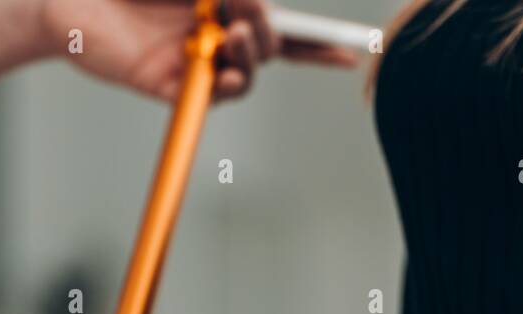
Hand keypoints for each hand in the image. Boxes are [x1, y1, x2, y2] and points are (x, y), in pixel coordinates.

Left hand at [41, 0, 357, 101]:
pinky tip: (223, 70)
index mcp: (221, 3)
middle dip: (270, 30)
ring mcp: (195, 61)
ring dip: (251, 55)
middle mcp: (213, 34)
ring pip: (247, 74)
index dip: (318, 41)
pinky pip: (213, 95)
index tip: (352, 50)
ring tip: (232, 35)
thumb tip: (251, 3)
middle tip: (243, 12)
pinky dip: (228, 84)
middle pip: (270, 48)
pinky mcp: (170, 85)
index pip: (281, 25)